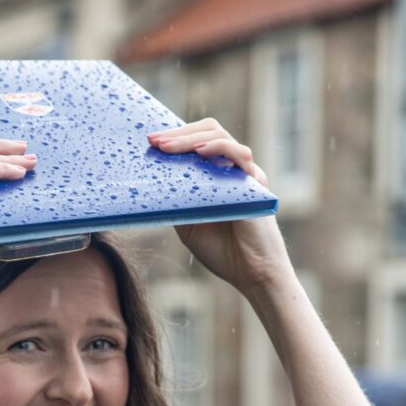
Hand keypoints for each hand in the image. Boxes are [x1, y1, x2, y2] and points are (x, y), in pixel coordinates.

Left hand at [149, 120, 291, 296]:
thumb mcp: (188, 223)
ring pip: (220, 135)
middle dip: (177, 133)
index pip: (196, 142)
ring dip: (190, 137)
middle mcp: (231, 168)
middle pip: (207, 131)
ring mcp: (244, 172)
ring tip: (167, 146)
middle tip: (154, 140)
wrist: (251, 274)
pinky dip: (218, 147)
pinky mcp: (255, 182)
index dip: (174, 137)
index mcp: (216, 175)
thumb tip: (151, 180)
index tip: (150, 140)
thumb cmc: (222, 252)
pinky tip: (199, 151)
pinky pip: (239, 154)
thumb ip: (177, 200)